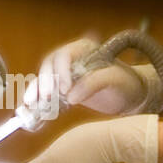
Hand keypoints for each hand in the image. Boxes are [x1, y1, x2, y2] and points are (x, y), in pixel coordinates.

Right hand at [26, 38, 162, 116]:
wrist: (131, 97)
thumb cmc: (127, 84)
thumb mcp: (115, 80)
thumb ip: (93, 83)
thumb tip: (70, 96)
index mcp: (83, 49)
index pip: (64, 55)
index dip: (61, 71)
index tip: (65, 90)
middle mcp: (71, 59)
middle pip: (49, 66)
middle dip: (44, 83)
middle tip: (45, 99)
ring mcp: (65, 74)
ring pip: (43, 80)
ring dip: (36, 93)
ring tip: (30, 106)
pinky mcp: (63, 90)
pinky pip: (46, 94)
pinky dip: (39, 103)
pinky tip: (32, 113)